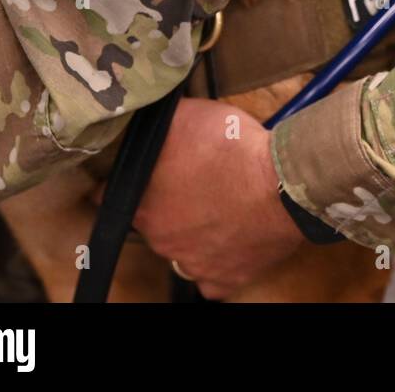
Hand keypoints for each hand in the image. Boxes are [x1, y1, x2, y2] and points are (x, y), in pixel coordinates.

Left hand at [131, 98, 301, 298]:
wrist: (283, 183)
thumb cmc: (234, 148)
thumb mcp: (186, 116)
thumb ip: (155, 127)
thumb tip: (139, 123)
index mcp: (142, 203)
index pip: (111, 194)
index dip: (130, 180)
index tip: (147, 171)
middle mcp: (160, 239)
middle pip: (152, 223)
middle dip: (168, 205)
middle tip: (195, 184)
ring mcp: (192, 263)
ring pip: (181, 250)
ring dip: (193, 234)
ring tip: (219, 210)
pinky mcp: (224, 278)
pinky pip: (212, 278)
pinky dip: (218, 262)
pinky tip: (231, 241)